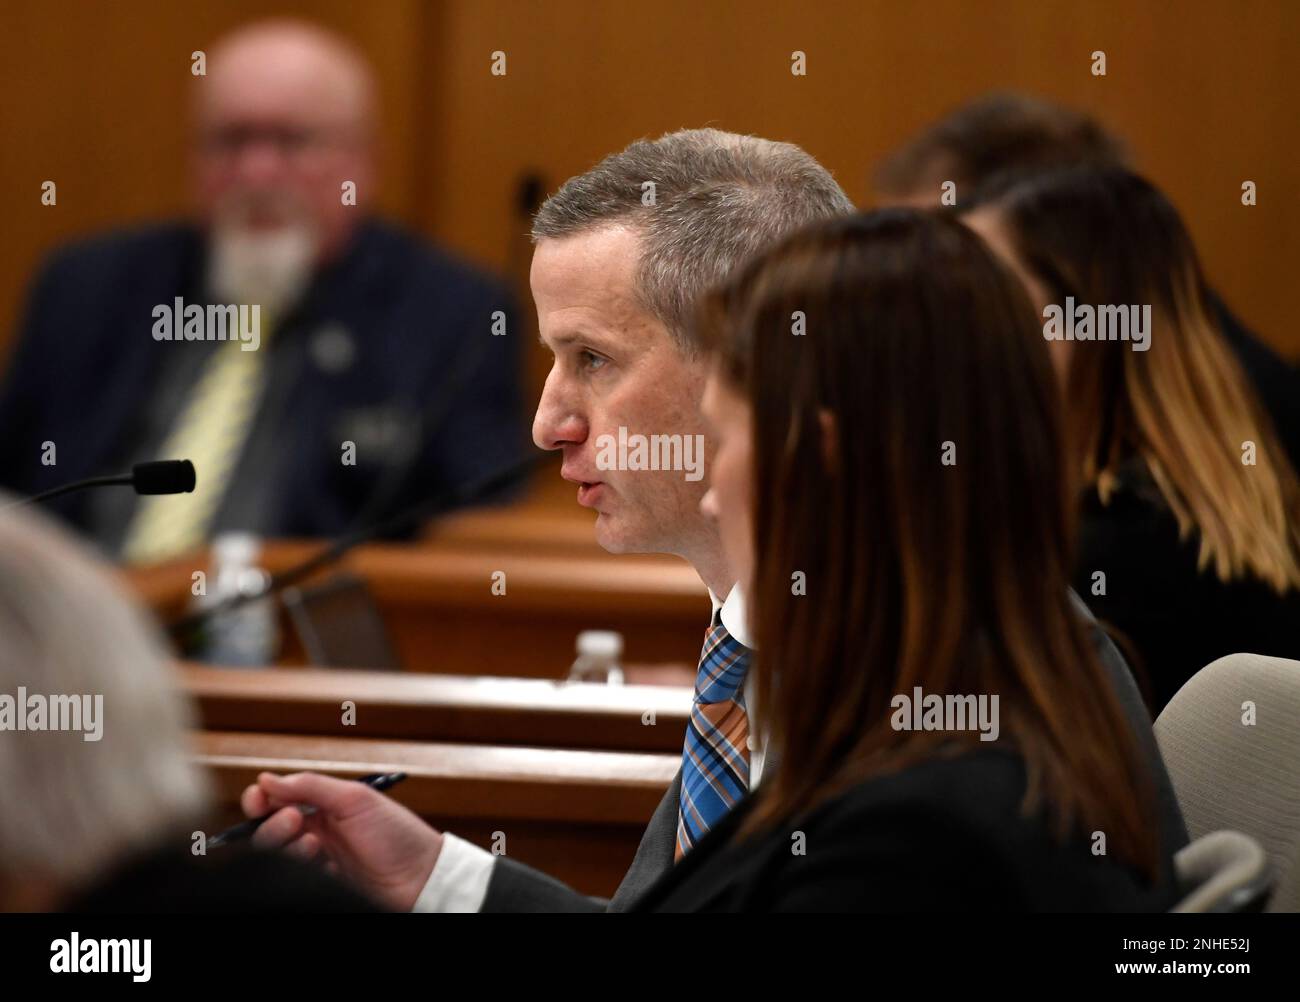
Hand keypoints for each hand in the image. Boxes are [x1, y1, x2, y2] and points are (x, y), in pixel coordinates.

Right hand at [239, 771, 443, 911]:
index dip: (262, 798)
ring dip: (285, 845)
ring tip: (312, 843)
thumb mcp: (356, 799)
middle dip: (273, 822)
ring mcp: (318, 859)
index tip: (258, 799)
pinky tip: (324, 863)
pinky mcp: (321, 884)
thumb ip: (310, 786)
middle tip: (294, 819)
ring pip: (278, 853)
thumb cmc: (398, 834)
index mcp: (325, 805)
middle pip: (270, 827)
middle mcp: (317, 830)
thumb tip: (266, 778)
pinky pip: (293, 877)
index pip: (279, 799)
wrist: (421, 877)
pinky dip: (301, 867)